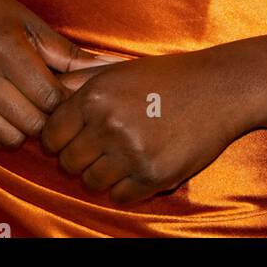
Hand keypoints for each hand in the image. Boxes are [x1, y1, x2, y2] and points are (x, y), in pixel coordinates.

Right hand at [0, 0, 112, 153]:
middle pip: (31, 122)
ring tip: (20, 106)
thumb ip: (68, 54)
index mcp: (6, 48)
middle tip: (41, 101)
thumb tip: (113, 68)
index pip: (50, 97)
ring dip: (21, 128)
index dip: (61, 100)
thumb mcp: (31, 25)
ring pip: (8, 138)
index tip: (59, 91)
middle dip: (44, 117)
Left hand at [40, 47, 253, 205]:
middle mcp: (108, 124)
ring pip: (92, 182)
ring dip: (104, 173)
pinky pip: (120, 196)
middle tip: (101, 147)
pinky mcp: (153, 176)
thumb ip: (79, 84)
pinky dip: (126, 187)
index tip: (73, 138)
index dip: (59, 140)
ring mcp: (131, 153)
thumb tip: (47, 95)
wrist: (218, 88)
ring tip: (124, 154)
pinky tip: (141, 164)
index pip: (51, 135)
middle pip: (68, 163)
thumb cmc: (167, 77)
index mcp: (95, 96)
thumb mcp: (118, 70)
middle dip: (80, 158)